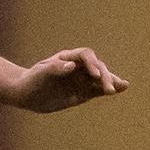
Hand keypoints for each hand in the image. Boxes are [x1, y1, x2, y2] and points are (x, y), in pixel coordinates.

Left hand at [13, 48, 127, 112]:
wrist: (26, 94)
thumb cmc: (31, 80)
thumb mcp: (40, 74)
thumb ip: (55, 69)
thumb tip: (71, 65)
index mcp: (68, 57)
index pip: (85, 55)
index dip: (92, 64)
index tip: (95, 75)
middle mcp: (77, 66)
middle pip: (97, 66)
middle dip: (105, 76)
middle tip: (109, 88)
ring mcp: (80, 79)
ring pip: (100, 78)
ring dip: (111, 81)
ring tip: (123, 86)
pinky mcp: (82, 92)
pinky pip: (97, 90)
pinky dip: (106, 90)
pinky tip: (120, 89)